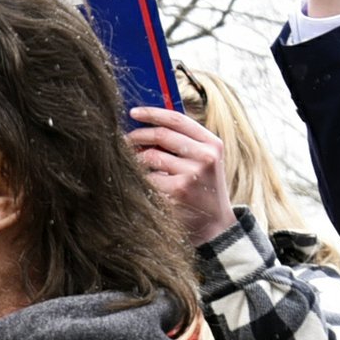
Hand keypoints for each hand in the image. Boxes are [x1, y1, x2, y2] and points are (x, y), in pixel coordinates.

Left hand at [129, 109, 236, 245]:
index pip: (177, 119)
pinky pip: (147, 178)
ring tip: (132, 164)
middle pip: (161, 135)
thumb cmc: (202, 189)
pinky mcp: (177, 191)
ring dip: (135, 159)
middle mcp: (205, 156)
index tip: (133, 113)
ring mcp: (192, 174)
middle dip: (137, 136)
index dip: (152, 113)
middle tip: (123, 140)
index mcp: (212, 144)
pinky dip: (140, 179)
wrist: (215, 226)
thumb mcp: (204, 162)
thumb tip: (145, 124)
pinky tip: (140, 184)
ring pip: (150, 157)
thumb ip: (184, 143)